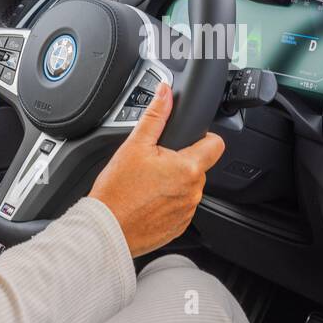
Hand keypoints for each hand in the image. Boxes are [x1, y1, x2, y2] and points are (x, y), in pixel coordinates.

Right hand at [88, 83, 224, 256]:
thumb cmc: (117, 191)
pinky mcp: (179, 227)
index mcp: (188, 168)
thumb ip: (155, 116)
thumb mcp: (134, 145)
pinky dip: (168, 202)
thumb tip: (165, 92)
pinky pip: (181, 207)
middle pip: (198, 166)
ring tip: (148, 184)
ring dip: (175, 183)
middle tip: (154, 164)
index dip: (203, 137)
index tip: (187, 139)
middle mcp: (193, 192)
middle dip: (180, 161)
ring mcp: (187, 212)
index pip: (216, 144)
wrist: (106, 229)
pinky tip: (148, 201)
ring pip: (189, 187)